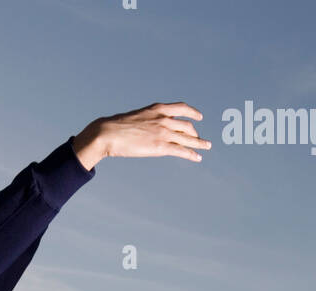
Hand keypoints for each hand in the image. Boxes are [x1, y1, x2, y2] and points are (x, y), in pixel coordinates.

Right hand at [73, 104, 209, 168]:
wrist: (109, 133)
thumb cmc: (117, 127)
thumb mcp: (136, 118)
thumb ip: (147, 121)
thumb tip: (146, 128)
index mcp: (158, 109)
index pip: (181, 108)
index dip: (192, 113)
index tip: (199, 117)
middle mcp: (164, 119)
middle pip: (186, 126)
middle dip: (195, 133)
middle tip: (199, 139)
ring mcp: (163, 132)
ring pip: (187, 138)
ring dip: (199, 143)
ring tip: (207, 147)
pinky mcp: (160, 147)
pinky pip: (181, 150)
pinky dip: (191, 154)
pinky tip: (197, 157)